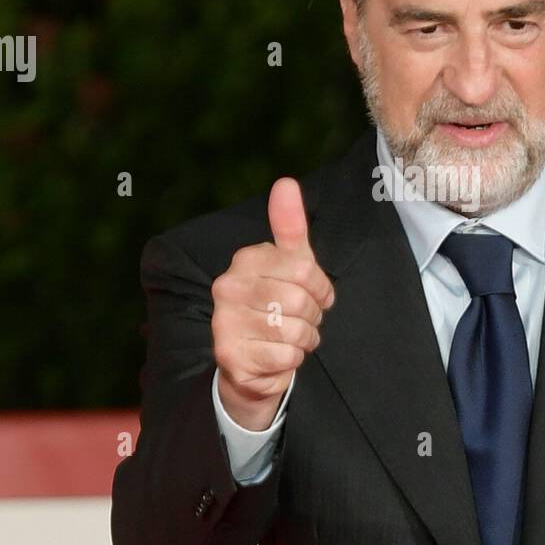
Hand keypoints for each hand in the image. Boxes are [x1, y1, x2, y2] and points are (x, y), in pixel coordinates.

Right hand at [211, 177, 334, 430]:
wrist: (253, 361)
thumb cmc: (278, 305)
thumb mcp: (291, 263)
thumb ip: (290, 225)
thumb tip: (285, 183)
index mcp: (245, 260)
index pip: (304, 268)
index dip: (320, 287)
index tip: (317, 295)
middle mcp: (227, 287)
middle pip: (299, 300)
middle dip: (313, 316)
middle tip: (303, 320)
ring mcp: (224, 321)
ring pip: (293, 329)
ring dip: (304, 339)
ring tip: (292, 337)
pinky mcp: (229, 354)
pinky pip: (284, 355)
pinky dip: (292, 359)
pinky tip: (279, 355)